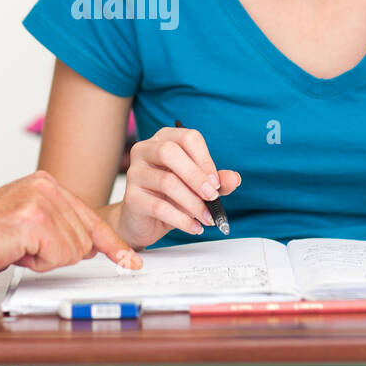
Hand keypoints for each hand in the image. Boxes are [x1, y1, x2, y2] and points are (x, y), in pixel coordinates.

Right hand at [0, 171, 140, 281]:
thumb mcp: (24, 224)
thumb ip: (57, 227)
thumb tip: (89, 245)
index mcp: (44, 183)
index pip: (90, 217)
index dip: (112, 244)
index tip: (131, 260)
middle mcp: (46, 186)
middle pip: (84, 239)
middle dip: (56, 255)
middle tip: (22, 249)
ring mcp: (41, 201)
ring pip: (73, 250)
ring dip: (44, 260)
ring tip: (14, 249)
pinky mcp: (34, 220)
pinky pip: (58, 256)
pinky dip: (37, 264)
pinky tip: (13, 251)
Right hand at [115, 126, 240, 247]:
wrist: (144, 222)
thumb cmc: (170, 197)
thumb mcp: (198, 187)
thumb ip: (217, 181)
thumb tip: (234, 178)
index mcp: (163, 139)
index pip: (187, 138)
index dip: (205, 160)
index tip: (216, 183)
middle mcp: (144, 150)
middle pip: (169, 152)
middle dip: (196, 176)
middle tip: (212, 197)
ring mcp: (135, 173)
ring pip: (166, 181)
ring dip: (193, 203)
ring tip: (207, 218)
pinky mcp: (131, 198)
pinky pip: (159, 206)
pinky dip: (182, 220)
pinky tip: (194, 227)